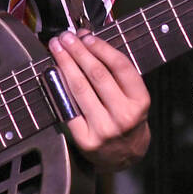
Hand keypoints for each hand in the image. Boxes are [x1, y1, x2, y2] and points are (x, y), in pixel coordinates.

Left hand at [47, 30, 150, 171]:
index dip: (102, 48)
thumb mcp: (133, 97)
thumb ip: (117, 72)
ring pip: (81, 89)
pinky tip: (53, 73)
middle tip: (66, 37)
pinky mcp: (86, 140)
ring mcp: (104, 129)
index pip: (121, 67)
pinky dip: (59, 87)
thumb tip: (89, 39)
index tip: (87, 37)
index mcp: (140, 102)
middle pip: (98, 75)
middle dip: (79, 52)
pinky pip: (69, 108)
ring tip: (57, 48)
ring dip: (66, 64)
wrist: (124, 157)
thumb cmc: (126, 119)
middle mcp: (124, 116)